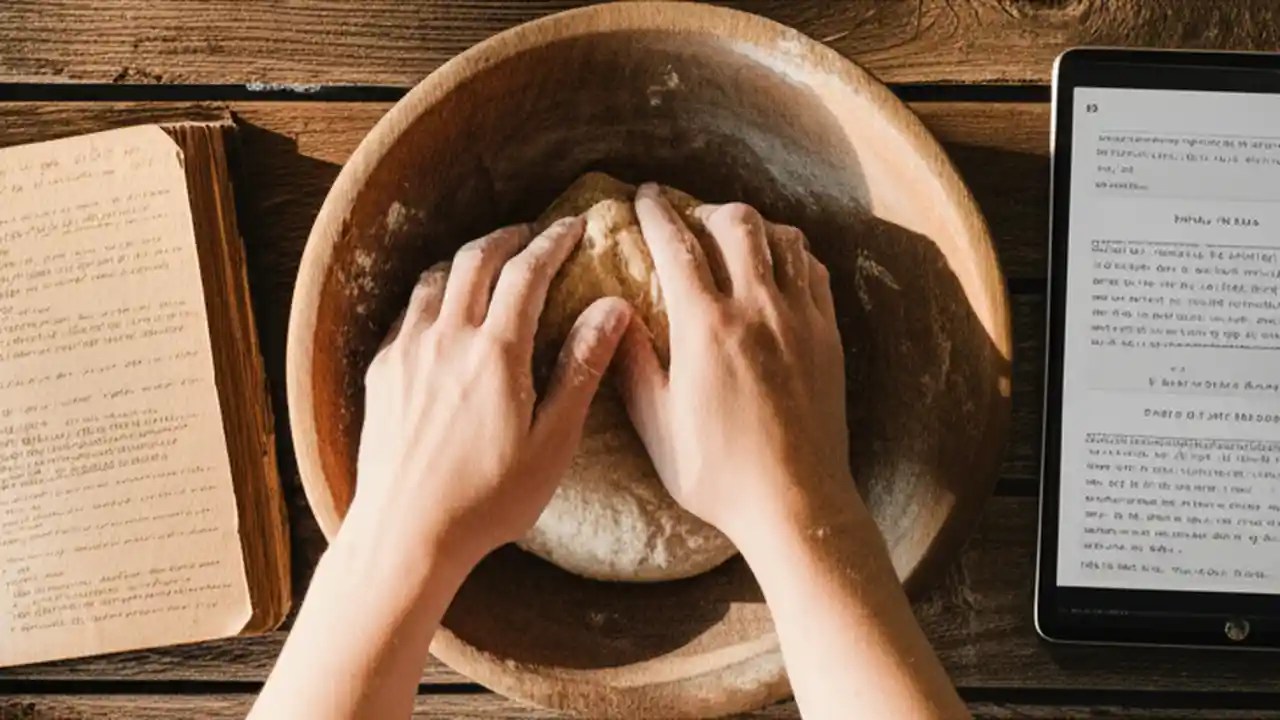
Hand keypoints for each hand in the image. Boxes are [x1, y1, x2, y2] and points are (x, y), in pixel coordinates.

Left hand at [347, 217, 631, 575]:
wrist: (406, 534)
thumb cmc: (488, 499)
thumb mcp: (552, 442)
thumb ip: (580, 369)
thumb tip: (612, 309)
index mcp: (496, 353)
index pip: (527, 272)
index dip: (553, 242)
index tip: (573, 227)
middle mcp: (447, 339)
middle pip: (476, 260)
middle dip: (509, 238)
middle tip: (533, 234)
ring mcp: (407, 352)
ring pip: (436, 279)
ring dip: (467, 260)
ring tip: (489, 262)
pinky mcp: (381, 372)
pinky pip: (407, 312)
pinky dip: (433, 294)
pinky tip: (443, 309)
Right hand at [616, 185, 850, 541]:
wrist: (795, 502)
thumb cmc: (718, 473)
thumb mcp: (657, 425)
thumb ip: (634, 364)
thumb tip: (615, 315)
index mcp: (705, 328)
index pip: (676, 246)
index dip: (656, 212)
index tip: (644, 195)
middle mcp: (756, 310)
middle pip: (736, 223)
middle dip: (706, 209)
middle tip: (690, 220)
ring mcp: (800, 319)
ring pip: (783, 238)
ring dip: (754, 227)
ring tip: (734, 239)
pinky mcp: (828, 336)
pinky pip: (814, 270)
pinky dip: (792, 255)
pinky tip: (778, 269)